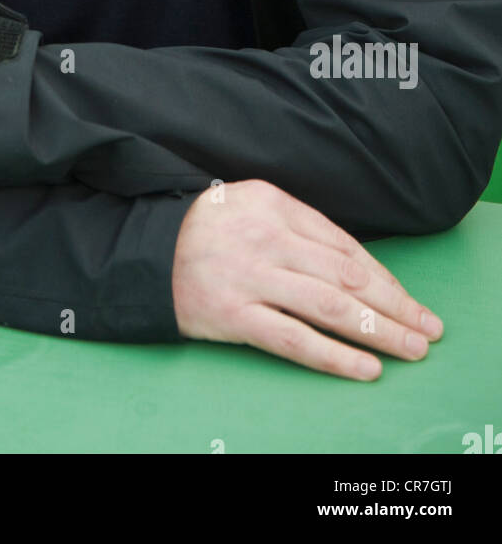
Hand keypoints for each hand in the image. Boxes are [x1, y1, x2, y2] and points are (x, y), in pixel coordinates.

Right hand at [171, 179, 443, 379]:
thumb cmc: (208, 229)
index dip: (385, 277)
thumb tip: (357, 265)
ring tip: (409, 349)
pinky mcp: (233, 315)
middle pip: (347, 276)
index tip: (409, 302)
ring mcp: (251, 278)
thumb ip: (299, 226)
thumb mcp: (252, 205)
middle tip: (426, 329)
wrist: (145, 249)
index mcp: (277, 206)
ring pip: (329, 306)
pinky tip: (363, 367)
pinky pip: (294, 339)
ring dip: (378, 330)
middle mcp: (268, 239)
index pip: (345, 246)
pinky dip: (334, 355)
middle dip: (394, 305)